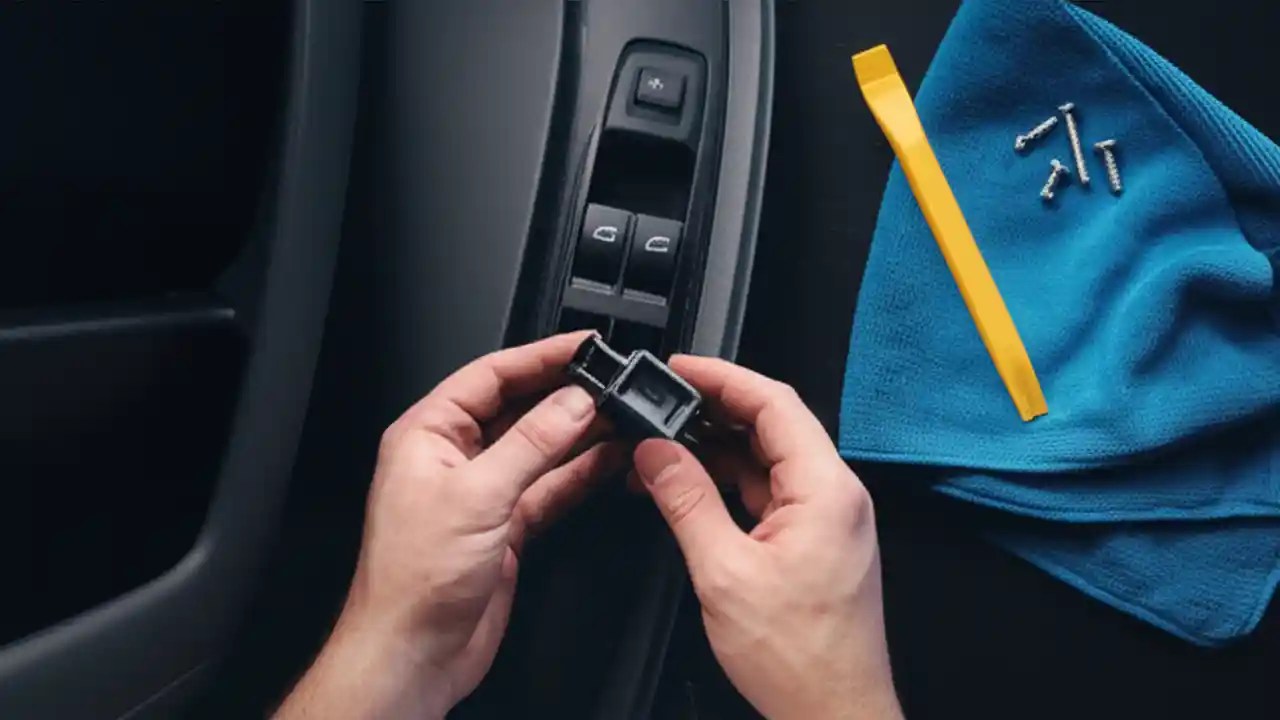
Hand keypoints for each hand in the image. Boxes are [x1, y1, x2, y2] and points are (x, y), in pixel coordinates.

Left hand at [276, 332, 622, 718]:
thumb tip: (573, 402)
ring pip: (539, 447)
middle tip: (612, 380)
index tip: (584, 347)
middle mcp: (453, 457)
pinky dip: (580, 472)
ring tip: (623, 413)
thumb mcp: (477, 496)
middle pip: (518, 408)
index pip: (490, 375)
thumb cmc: (411, 581)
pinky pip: (548, 486)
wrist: (412, 653)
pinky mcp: (504, 526)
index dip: (540, 356)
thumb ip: (531, 444)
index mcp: (428, 434)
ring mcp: (481, 492)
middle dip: (566, 393)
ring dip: (580, 432)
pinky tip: (609, 458)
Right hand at [633, 356, 901, 719]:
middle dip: (712, 410)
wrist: (834, 713)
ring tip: (662, 448)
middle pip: (772, 424)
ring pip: (767, 458)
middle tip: (660, 404)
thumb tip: (657, 451)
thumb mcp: (724, 572)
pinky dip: (728, 481)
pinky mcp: (815, 541)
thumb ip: (686, 501)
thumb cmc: (801, 659)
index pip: (774, 403)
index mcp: (826, 490)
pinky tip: (690, 486)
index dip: (722, 377)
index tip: (680, 368)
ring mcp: (828, 518)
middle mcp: (836, 496)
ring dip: (716, 448)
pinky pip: (769, 490)